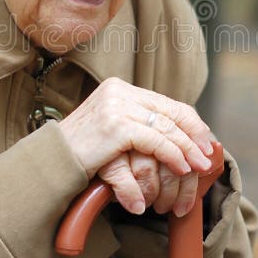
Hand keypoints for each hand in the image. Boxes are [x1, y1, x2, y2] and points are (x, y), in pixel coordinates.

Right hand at [59, 77, 212, 211]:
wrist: (51, 164)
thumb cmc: (81, 154)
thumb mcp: (112, 134)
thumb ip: (138, 128)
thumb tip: (176, 140)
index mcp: (119, 89)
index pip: (166, 103)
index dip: (190, 123)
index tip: (205, 142)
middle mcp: (119, 92)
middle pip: (170, 112)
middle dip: (193, 137)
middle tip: (207, 158)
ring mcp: (117, 106)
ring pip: (166, 126)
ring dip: (186, 149)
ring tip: (198, 167)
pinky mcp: (116, 125)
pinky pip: (154, 140)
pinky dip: (172, 155)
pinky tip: (180, 168)